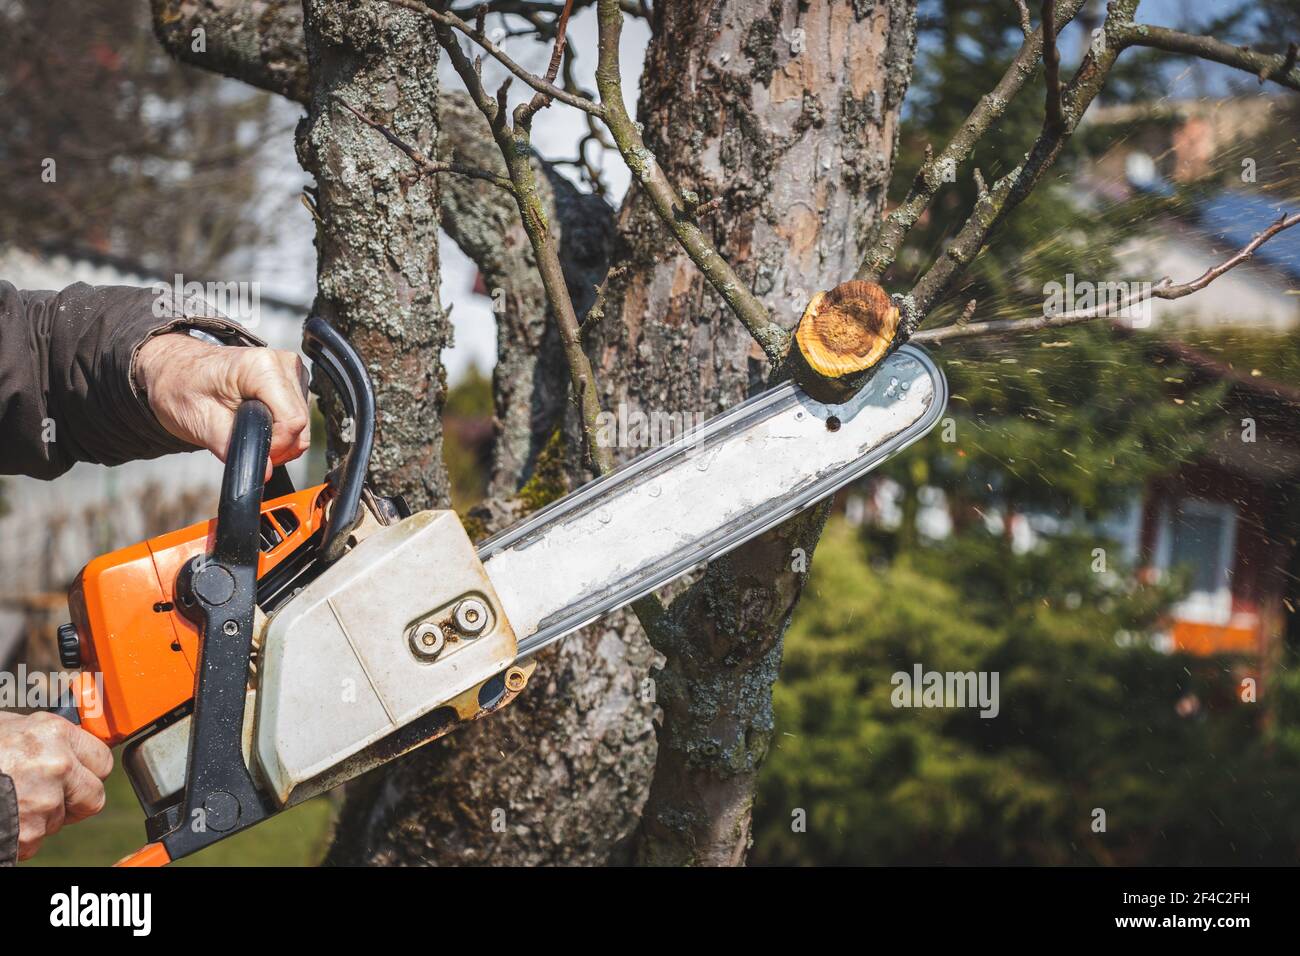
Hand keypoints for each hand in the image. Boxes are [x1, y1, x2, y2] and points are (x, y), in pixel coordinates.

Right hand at [0, 712, 113, 860]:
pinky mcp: (25, 834)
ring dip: (41, 818)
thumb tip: (67, 742)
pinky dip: (20, 836)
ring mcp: (43, 803)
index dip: (90, 770)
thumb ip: (44, 735)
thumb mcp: (8, 726)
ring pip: (60, 821)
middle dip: (75, 801)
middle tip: (50, 796)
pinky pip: (34, 842)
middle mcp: (57, 766)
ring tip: (10, 800)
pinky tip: (1, 816)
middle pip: (93, 796)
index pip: (102, 760)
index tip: (80, 774)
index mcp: (55, 734)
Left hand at [136, 333, 311, 479]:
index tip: (247, 448)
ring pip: (302, 424)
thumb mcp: (199, 421)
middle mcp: (283, 364)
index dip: (274, 445)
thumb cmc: (182, 387)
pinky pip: (298, 418)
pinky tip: (256, 422)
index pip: (292, 421)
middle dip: (276, 445)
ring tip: (246, 430)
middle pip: (301, 424)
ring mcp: (291, 371)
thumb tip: (265, 471)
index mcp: (261, 366)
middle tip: (243, 443)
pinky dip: (280, 430)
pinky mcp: (293, 381)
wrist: (175, 369)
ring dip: (278, 439)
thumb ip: (232, 447)